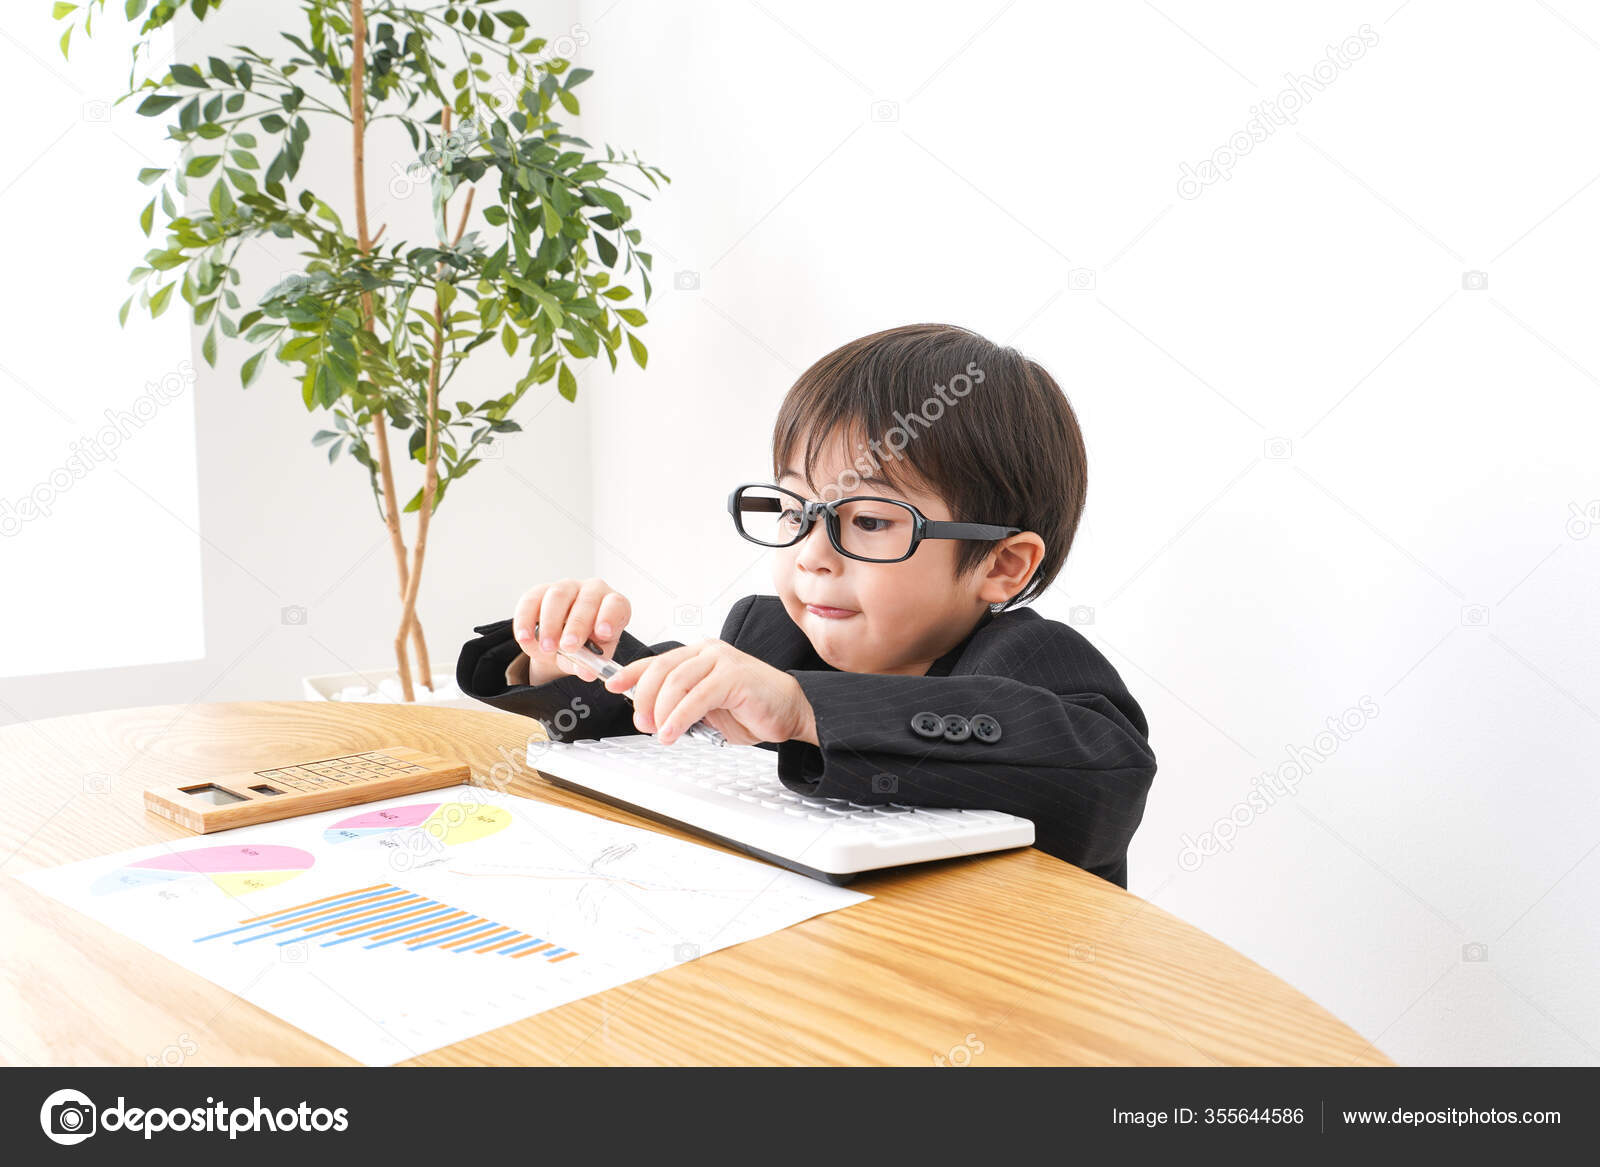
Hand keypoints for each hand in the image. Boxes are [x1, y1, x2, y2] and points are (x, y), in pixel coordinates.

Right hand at [511, 578, 631, 684]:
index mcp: (613, 605)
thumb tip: (586, 672)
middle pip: (586, 601)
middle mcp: (592, 591)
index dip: (609, 617)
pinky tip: (525, 638)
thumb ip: (590, 663)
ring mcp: (566, 588)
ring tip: (547, 648)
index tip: (603, 634)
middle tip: (568, 647)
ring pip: (558, 596)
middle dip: (576, 625)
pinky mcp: (540, 591)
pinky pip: (531, 600)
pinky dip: (526, 620)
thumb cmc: (587, 645)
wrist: (564, 642)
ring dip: (550, 623)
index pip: (615, 604)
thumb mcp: (593, 657)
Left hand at [601, 639, 817, 746]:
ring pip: (675, 682)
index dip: (631, 673)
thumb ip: (681, 704)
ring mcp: (721, 660)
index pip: (657, 661)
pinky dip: (679, 718)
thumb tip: (648, 714)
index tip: (613, 686)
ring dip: (660, 712)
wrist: (790, 711)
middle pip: (661, 670)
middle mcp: (708, 651)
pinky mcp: (733, 676)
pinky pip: (696, 697)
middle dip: (643, 699)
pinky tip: (672, 734)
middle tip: (642, 723)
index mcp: (698, 655)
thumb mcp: (705, 707)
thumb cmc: (750, 709)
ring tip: (660, 733)